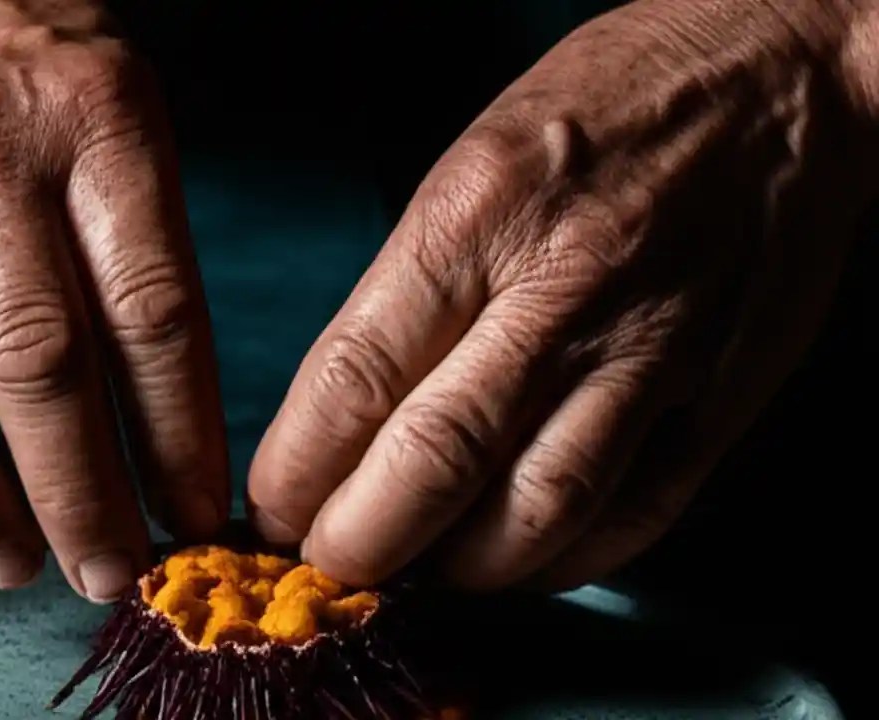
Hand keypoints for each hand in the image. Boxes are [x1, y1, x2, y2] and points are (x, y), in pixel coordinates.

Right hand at [0, 0, 227, 598]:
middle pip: (37, 364)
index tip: (193, 517)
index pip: (152, 313)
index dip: (179, 435)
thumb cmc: (29, 67)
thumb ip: (143, 251)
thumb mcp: (125, 116)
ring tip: (9, 564)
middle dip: (77, 493)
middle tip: (105, 572)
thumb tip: (168, 426)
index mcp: (97, 132)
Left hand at [249, 0, 878, 590]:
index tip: (273, 506)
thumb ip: (411, 290)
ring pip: (537, 511)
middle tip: (330, 560)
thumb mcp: (472, 163)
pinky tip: (520, 560)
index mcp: (477, 218)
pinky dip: (563, 562)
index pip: (355, 378)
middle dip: (359, 541)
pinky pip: (634, 517)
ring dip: (459, 568)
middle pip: (434, 462)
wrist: (776, 79)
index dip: (297, 469)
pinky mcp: (718, 397)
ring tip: (420, 569)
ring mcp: (648, 350)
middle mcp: (560, 291)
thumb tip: (345, 416)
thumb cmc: (606, 109)